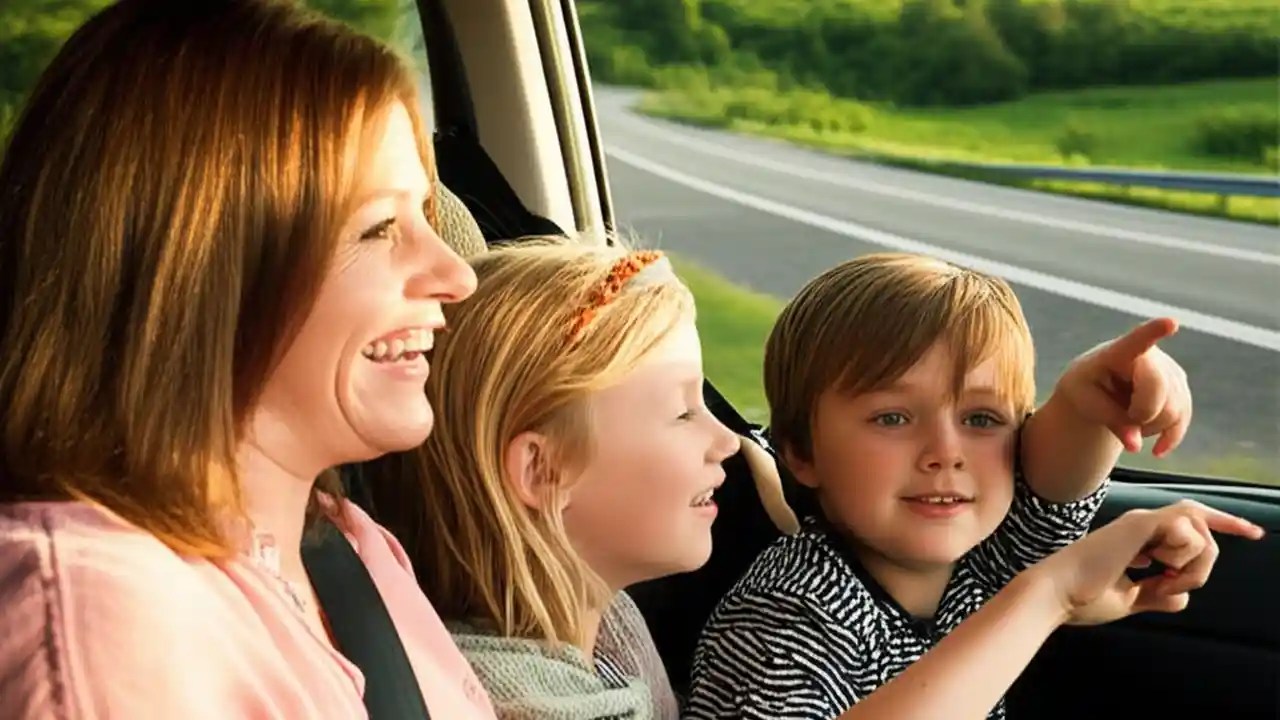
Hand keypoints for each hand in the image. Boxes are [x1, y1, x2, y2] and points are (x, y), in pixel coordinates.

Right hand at [1031, 500, 1263, 626]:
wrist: (1055, 594)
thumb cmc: (1082, 599)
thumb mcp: (1129, 600)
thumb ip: (1155, 595)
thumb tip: (1180, 597)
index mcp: (1136, 539)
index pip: (1190, 522)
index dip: (1225, 523)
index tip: (1254, 532)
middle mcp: (1141, 524)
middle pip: (1203, 529)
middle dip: (1203, 563)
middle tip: (1171, 587)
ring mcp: (1141, 522)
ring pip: (1200, 530)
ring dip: (1194, 564)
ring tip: (1162, 583)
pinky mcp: (1141, 525)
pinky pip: (1187, 530)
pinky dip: (1184, 558)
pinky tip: (1157, 571)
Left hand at [1055, 317, 1190, 456]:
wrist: (1100, 387)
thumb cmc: (1086, 388)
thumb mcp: (1084, 401)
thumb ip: (1108, 419)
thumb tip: (1135, 445)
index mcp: (1118, 352)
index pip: (1137, 340)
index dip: (1154, 332)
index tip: (1171, 323)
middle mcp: (1151, 356)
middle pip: (1160, 392)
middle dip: (1142, 414)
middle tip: (1122, 418)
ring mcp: (1170, 372)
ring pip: (1173, 409)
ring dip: (1150, 426)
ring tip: (1128, 421)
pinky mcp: (1181, 390)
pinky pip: (1183, 420)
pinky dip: (1169, 438)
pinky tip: (1157, 451)